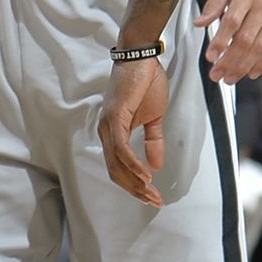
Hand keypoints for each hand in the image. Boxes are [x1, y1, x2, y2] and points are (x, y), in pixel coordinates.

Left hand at [99, 52, 170, 205]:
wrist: (142, 59)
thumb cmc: (146, 84)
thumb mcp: (153, 119)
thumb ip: (153, 142)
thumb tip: (156, 166)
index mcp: (113, 133)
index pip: (119, 168)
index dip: (134, 186)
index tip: (153, 197)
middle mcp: (105, 132)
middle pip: (115, 171)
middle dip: (135, 190)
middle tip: (154, 202)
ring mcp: (107, 125)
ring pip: (117, 163)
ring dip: (135, 182)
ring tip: (151, 193)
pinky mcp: (114, 117)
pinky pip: (121, 148)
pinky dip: (133, 164)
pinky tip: (145, 175)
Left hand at [199, 0, 261, 82]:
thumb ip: (214, 1)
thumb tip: (201, 23)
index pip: (232, 23)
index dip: (220, 42)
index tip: (210, 56)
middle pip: (246, 40)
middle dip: (230, 61)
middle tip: (217, 75)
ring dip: (245, 65)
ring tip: (231, 78)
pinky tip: (253, 72)